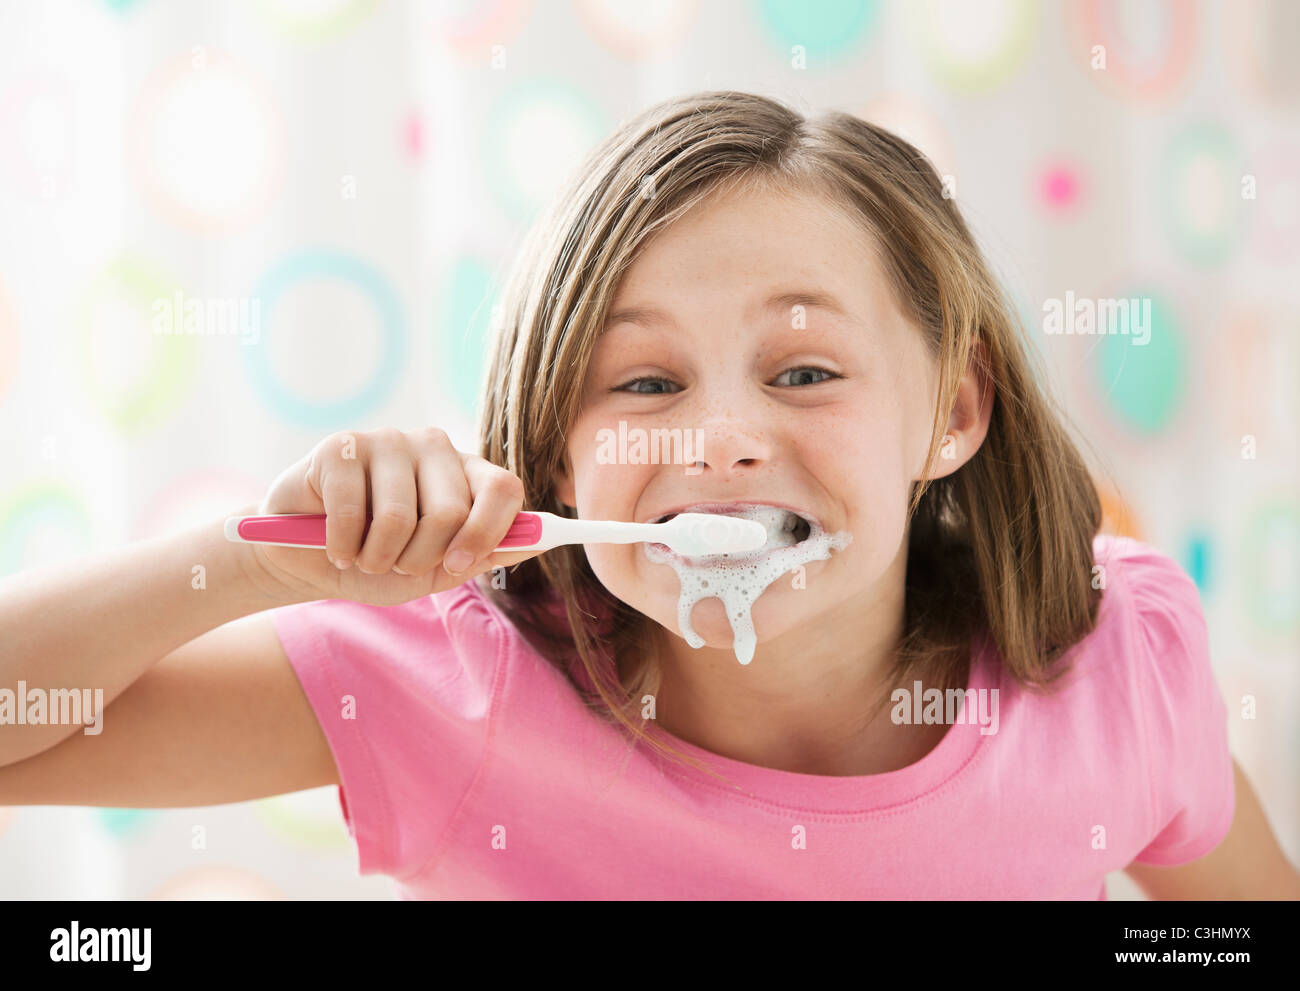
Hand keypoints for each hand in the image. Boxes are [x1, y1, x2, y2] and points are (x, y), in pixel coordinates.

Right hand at [247, 427, 541, 606]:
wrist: (308, 563)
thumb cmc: (379, 562)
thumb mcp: (438, 570)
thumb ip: (486, 552)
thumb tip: (541, 541)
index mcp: (466, 472)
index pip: (504, 489)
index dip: (485, 534)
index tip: (456, 565)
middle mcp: (434, 447)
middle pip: (451, 511)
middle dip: (419, 558)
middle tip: (393, 564)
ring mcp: (387, 440)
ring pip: (401, 518)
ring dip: (377, 557)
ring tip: (363, 555)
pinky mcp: (340, 448)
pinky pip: (353, 514)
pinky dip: (342, 548)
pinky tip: (333, 546)